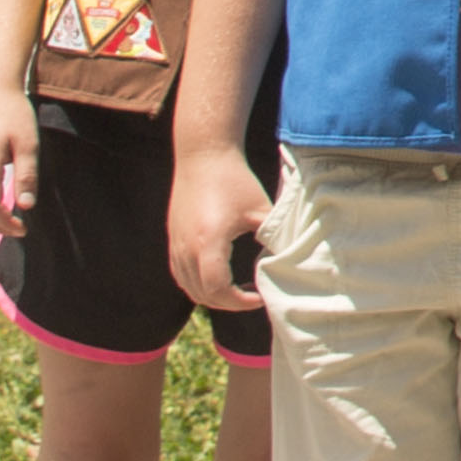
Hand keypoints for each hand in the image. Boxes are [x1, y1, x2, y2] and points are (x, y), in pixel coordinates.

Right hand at [164, 146, 269, 312]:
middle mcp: (186, 248)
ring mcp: (175, 245)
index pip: (217, 289)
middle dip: (229, 303)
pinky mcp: (173, 240)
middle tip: (254, 297)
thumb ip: (273, 238)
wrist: (203, 157)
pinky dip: (198, 285)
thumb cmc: (235, 180)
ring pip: (188, 287)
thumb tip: (287, 263)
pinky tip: (220, 278)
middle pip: (202, 294)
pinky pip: (181, 274)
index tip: (260, 296)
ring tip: (240, 291)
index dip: (240, 301)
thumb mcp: (261, 210)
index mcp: (208, 242)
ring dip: (213, 297)